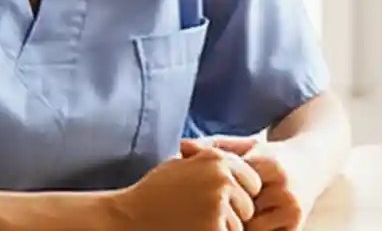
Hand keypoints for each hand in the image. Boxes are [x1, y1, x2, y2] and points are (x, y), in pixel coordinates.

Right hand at [111, 142, 261, 230]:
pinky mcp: (213, 228)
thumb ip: (208, 160)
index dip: (238, 195)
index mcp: (216, 158)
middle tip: (202, 216)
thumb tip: (235, 160)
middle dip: (233, 214)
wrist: (128, 218)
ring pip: (239, 225)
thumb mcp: (181, 165)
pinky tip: (193, 230)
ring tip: (194, 224)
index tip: (219, 203)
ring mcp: (218, 204)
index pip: (252, 181)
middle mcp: (221, 177)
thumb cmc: (153, 193)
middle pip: (249, 204)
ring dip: (222, 229)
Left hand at [186, 136, 315, 230]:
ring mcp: (292, 211)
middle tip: (205, 210)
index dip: (214, 192)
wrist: (312, 163)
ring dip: (236, 226)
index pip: (231, 186)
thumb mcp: (244, 146)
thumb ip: (213, 147)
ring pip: (250, 229)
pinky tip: (244, 223)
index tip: (200, 193)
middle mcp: (284, 189)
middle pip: (239, 211)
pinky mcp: (296, 227)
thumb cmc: (268, 156)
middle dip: (223, 211)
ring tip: (224, 217)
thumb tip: (182, 145)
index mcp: (270, 164)